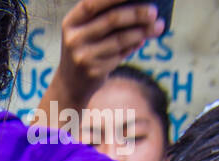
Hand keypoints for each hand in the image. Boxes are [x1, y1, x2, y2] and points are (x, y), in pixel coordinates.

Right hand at [42, 2, 164, 112]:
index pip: (94, 3)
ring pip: (120, 39)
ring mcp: (83, 57)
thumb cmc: (85, 49)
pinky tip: (141, 41)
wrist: (70, 85)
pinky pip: (120, 55)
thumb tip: (139, 4)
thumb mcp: (85, 30)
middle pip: (112, 19)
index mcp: (71, 22)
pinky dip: (133, 46)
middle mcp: (74, 39)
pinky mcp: (94, 72)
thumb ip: (104, 16)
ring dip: (142, 32)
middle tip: (154, 11)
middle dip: (137, 14)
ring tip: (157, 27)